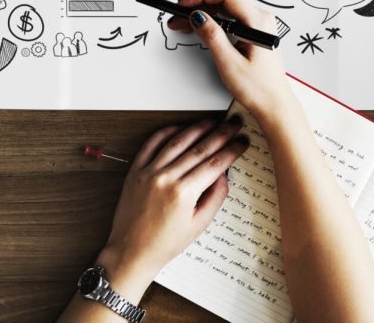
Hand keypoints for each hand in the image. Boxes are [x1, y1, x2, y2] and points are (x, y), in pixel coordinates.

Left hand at [96, 118, 248, 295]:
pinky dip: (166, 132)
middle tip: (233, 124)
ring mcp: (149, 171)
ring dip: (197, 128)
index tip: (242, 142)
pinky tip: (179, 127)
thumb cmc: (164, 243)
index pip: (214, 164)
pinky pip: (152, 143)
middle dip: (220, 134)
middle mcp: (166, 178)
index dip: (231, 150)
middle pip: (199, 148)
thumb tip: (224, 174)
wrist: (132, 251)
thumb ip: (215, 198)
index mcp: (183, 193)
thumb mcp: (198, 225)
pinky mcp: (136, 169)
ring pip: (177, 141)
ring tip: (211, 122)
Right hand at [168, 0, 294, 124]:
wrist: (274, 104)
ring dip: (204, 12)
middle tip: (179, 15)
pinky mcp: (254, 31)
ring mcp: (258, 24)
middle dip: (199, 4)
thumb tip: (198, 16)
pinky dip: (214, 19)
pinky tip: (201, 27)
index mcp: (258, 23)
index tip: (183, 4)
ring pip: (226, 7)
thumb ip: (212, 36)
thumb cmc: (259, 89)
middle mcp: (261, 19)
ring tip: (184, 23)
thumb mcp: (229, 63)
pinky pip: (231, 17)